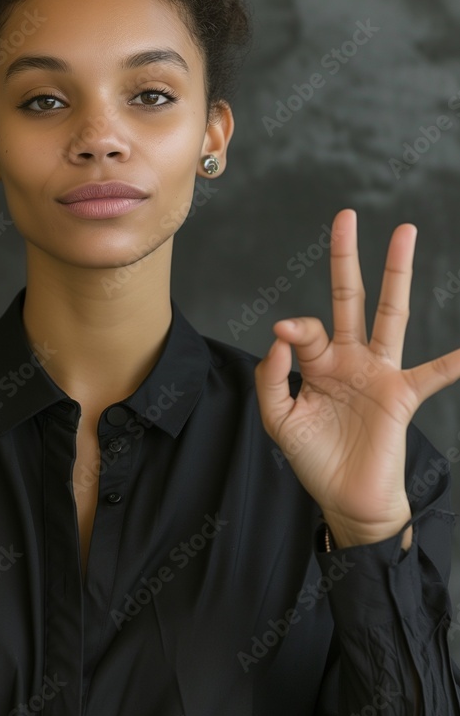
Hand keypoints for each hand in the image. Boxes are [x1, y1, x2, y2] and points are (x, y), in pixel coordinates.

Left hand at [254, 208, 459, 547]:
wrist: (346, 499)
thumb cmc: (313, 458)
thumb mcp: (279, 419)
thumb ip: (273, 378)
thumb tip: (281, 337)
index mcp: (319, 362)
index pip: (305, 330)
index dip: (294, 330)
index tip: (285, 336)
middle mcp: (350, 358)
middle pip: (349, 297)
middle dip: (346, 258)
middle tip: (345, 216)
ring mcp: (379, 372)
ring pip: (390, 313)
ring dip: (397, 274)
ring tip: (404, 233)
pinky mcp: (401, 395)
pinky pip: (434, 374)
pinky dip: (454, 360)